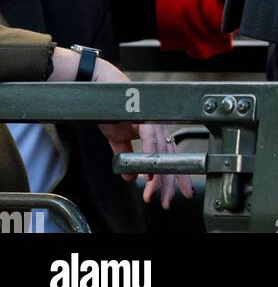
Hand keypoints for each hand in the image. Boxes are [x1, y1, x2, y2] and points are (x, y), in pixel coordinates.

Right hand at [50, 49, 192, 208]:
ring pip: (163, 149)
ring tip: (155, 189)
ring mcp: (152, 117)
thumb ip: (124, 154)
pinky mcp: (143, 112)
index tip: (171, 194)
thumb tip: (130, 177)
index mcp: (152, 129)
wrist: (97, 85)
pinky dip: (150, 153)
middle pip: (170, 155)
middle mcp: (156, 123)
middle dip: (170, 180)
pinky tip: (148, 171)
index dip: (171, 175)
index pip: (167, 155)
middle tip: (167, 200)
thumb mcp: (117, 136)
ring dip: (159, 172)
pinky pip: (150, 136)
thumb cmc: (108, 106)